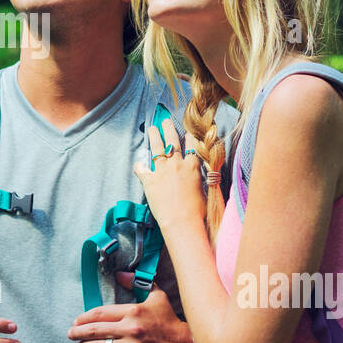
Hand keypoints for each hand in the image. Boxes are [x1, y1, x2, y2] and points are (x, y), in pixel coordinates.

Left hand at [68, 272, 206, 342]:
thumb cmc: (169, 320)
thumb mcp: (156, 296)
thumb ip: (137, 283)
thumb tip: (120, 274)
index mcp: (133, 312)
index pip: (99, 313)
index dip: (83, 318)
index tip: (76, 321)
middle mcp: (130, 330)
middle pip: (95, 331)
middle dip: (78, 333)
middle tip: (71, 334)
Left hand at [133, 119, 206, 242]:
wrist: (182, 221)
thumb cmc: (197, 211)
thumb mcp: (205, 192)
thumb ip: (200, 182)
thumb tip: (202, 181)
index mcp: (193, 167)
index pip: (191, 146)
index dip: (189, 136)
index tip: (186, 130)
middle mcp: (177, 165)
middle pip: (173, 141)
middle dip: (168, 129)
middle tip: (165, 121)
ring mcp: (162, 171)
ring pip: (157, 148)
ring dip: (153, 137)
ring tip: (151, 129)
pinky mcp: (149, 180)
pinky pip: (141, 169)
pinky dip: (139, 166)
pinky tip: (138, 163)